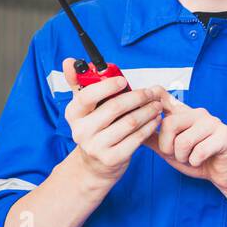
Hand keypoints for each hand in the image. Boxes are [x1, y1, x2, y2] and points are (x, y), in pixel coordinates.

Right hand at [62, 59, 164, 183]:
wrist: (95, 166)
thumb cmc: (94, 129)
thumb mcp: (84, 108)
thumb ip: (79, 83)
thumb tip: (69, 61)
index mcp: (73, 114)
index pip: (86, 96)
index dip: (106, 86)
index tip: (123, 80)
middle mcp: (81, 131)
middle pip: (114, 107)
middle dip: (138, 97)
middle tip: (151, 92)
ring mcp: (96, 147)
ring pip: (129, 123)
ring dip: (148, 111)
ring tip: (157, 104)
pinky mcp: (112, 159)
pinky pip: (136, 138)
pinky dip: (149, 127)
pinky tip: (155, 120)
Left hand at [147, 95, 226, 190]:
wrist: (224, 173)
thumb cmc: (197, 159)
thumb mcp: (170, 150)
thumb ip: (153, 139)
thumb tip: (130, 129)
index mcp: (183, 114)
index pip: (162, 95)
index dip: (150, 97)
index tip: (143, 106)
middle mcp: (198, 113)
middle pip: (169, 124)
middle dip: (168, 147)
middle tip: (177, 155)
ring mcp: (213, 122)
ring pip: (184, 140)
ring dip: (183, 157)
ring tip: (190, 158)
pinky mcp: (225, 135)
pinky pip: (199, 151)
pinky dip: (196, 162)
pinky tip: (201, 161)